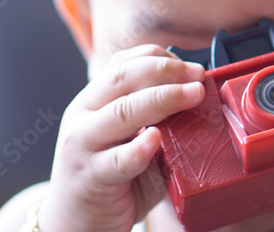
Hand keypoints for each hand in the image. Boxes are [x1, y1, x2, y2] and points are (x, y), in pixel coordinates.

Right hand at [37, 45, 206, 231]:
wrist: (75, 224)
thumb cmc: (110, 178)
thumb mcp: (130, 139)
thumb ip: (154, 118)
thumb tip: (197, 98)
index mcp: (92, 100)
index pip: (123, 63)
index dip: (159, 58)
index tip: (191, 66)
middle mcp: (83, 116)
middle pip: (123, 78)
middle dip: (166, 72)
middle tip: (198, 77)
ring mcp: (83, 146)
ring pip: (121, 112)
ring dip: (163, 99)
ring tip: (192, 96)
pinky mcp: (91, 178)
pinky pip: (117, 161)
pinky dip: (138, 148)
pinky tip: (156, 139)